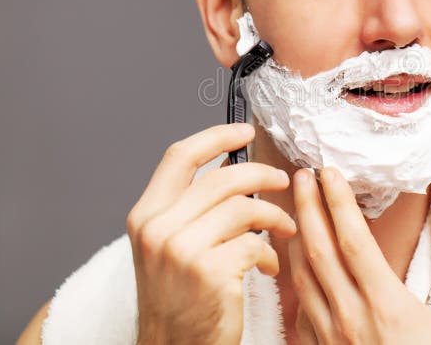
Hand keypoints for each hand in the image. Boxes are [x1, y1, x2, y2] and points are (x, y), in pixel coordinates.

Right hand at [126, 123, 296, 344]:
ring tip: (285, 229)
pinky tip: (268, 266)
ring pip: (243, 208)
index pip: (180, 156)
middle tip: (283, 181)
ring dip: (274, 216)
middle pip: (221, 179)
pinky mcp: (209, 273)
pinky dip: (269, 253)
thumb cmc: (178, 299)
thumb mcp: (168, 246)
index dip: (216, 136)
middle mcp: (158, 229)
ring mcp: (182, 250)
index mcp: (146, 215)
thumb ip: (191, 207)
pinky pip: (254, 243)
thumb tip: (233, 168)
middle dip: (261, 175)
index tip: (245, 131)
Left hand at [289, 166, 430, 344]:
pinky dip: (293, 279)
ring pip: (302, 277)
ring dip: (296, 238)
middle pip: (319, 250)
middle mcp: (349, 316)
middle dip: (307, 208)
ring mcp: (329, 335)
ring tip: (293, 208)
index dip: (338, 203)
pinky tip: (294, 264)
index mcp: (385, 305)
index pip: (354, 241)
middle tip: (300, 175)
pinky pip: (298, 308)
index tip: (329, 172)